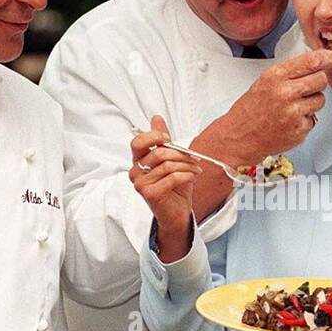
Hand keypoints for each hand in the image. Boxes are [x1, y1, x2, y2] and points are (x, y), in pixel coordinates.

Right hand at [129, 114, 201, 259]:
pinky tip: (192, 178)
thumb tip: (156, 118)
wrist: (177, 213)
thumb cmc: (174, 186)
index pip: (138, 142)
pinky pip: (171, 178)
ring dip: (187, 165)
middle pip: (158, 152)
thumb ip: (163, 140)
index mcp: (138, 161)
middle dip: (181, 154)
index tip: (168, 138)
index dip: (153, 136)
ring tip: (196, 170)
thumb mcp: (171, 159)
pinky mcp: (149, 194)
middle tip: (194, 159)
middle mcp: (135, 172)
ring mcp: (140, 184)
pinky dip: (186, 176)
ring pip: (167, 165)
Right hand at [209, 49, 331, 160]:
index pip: (312, 61)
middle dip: (317, 83)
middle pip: (321, 79)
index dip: (328, 57)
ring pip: (320, 99)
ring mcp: (293, 113)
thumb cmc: (250, 110)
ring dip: (312, 102)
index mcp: (276, 76)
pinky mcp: (299, 130)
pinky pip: (314, 119)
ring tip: (292, 108)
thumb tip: (315, 63)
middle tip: (304, 89)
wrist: (239, 137)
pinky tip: (289, 121)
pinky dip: (305, 120)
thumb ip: (289, 72)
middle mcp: (286, 93)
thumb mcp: (265, 81)